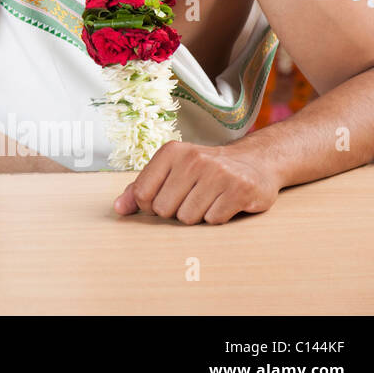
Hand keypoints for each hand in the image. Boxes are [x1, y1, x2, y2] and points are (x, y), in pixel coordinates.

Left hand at [113, 141, 281, 224]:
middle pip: (164, 209)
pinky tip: (225, 202)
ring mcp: (219, 173)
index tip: (164, 199)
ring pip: (188, 218)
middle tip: (192, 197)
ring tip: (209, 198)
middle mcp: (194, 159)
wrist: (255, 162)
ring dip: (197, 215)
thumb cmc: (204, 170)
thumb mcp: (171, 171)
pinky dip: (217, 217)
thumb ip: (141, 188)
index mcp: (171, 152)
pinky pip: (213, 220)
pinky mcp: (241, 189)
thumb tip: (118, 209)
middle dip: (175, 211)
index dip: (150, 206)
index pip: (142, 194)